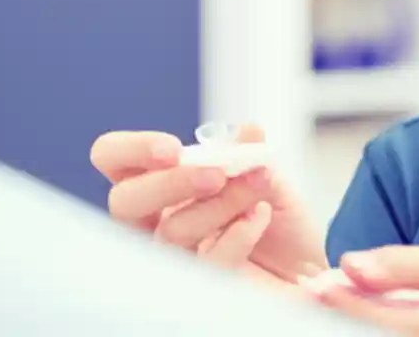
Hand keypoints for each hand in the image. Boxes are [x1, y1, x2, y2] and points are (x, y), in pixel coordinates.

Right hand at [90, 127, 328, 280]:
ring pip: (171, 231)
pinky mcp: (200, 286)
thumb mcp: (264, 175)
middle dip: (170, 183)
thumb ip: (248, 153)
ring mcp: (174, 255)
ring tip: (258, 186)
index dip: (130, 150)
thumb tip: (247, 131)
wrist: (305, 265)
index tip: (171, 149)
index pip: (113, 159)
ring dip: (220, 203)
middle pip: (123, 202)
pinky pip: (205, 263)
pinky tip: (260, 217)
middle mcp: (157, 219)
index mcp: (161, 181)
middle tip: (215, 176)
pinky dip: (237, 235)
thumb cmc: (275, 220)